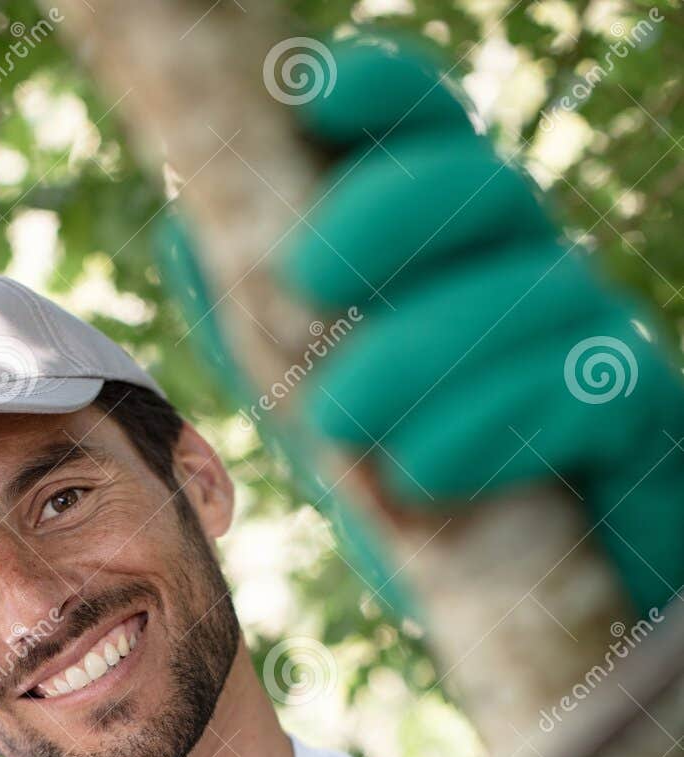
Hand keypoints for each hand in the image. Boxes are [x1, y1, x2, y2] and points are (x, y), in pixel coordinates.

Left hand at [276, 35, 683, 621]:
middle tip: (303, 280)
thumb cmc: (424, 486)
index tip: (311, 100)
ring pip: (527, 294)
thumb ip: (262, 329)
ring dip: (421, 352)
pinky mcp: (632, 416)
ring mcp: (589, 335)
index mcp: (453, 246)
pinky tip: (425, 475)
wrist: (540, 598)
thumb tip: (188, 230)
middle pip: (477, 187)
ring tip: (342, 427)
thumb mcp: (326, 403)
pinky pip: (580, 393)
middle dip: (382, 217)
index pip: (428, 130)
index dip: (378, 96)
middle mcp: (530, 265)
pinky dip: (493, 428)